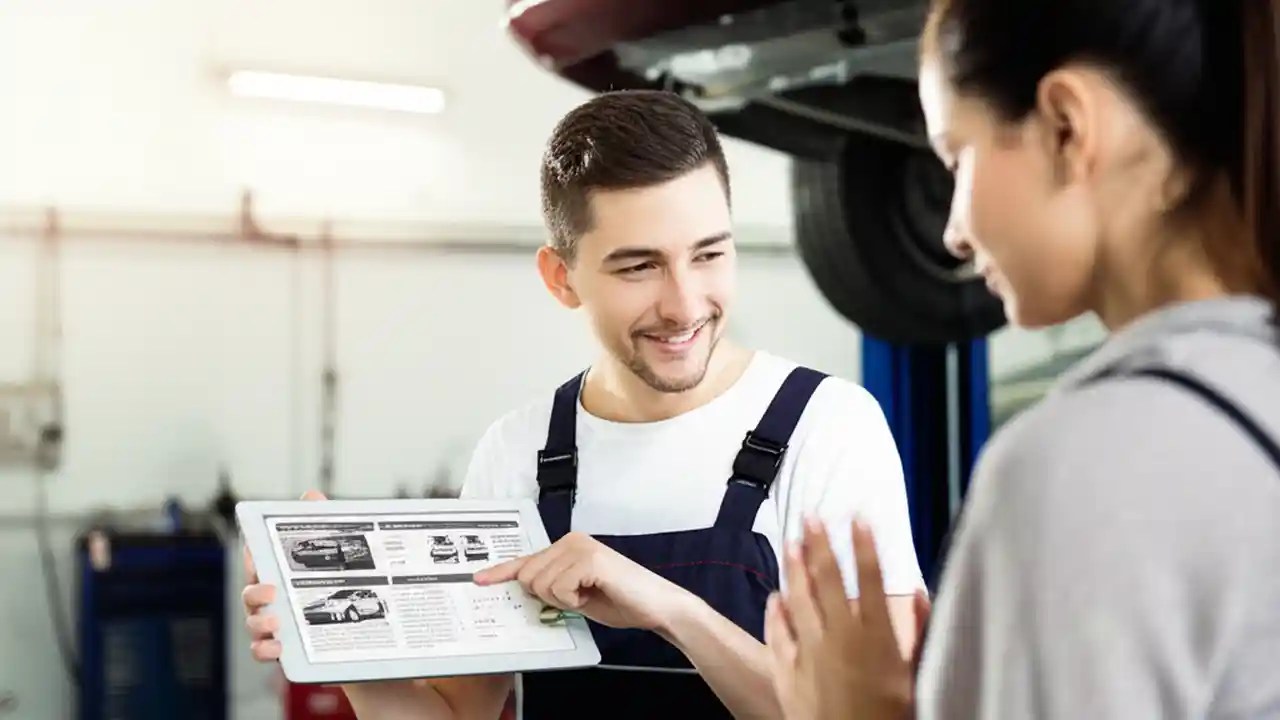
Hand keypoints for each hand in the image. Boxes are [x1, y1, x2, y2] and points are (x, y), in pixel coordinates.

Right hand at [242, 489, 326, 662]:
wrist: (360, 633)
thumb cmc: (336, 588)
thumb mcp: (333, 556)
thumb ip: (320, 526)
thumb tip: (311, 497)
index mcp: (279, 574)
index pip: (257, 560)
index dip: (251, 555)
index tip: (254, 552)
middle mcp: (271, 600)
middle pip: (250, 594)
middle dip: (255, 592)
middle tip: (271, 591)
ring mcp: (274, 625)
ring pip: (253, 624)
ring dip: (259, 623)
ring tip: (276, 621)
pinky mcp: (283, 649)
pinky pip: (262, 651)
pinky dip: (264, 650)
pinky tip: (277, 647)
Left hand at [473, 531, 693, 631]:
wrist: (657, 606)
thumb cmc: (620, 601)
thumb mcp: (577, 595)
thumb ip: (552, 588)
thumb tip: (525, 590)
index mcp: (567, 545)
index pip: (527, 560)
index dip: (501, 572)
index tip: (479, 580)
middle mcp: (571, 540)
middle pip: (528, 576)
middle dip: (547, 596)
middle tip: (579, 598)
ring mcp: (580, 547)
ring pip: (541, 584)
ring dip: (563, 600)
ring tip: (590, 595)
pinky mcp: (589, 559)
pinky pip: (559, 589)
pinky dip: (574, 600)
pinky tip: (595, 593)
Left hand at [765, 518, 929, 719]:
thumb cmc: (893, 714)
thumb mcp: (917, 675)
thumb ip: (920, 632)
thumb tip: (921, 594)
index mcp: (876, 636)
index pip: (871, 578)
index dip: (864, 544)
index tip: (859, 516)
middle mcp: (841, 637)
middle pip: (828, 579)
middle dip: (820, 543)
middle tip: (812, 516)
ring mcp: (811, 653)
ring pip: (799, 599)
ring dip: (795, 569)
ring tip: (791, 542)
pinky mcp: (789, 673)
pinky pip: (778, 636)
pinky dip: (776, 614)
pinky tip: (775, 597)